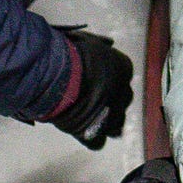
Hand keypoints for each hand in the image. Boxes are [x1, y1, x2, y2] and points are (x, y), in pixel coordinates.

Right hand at [46, 28, 132, 150]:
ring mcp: (112, 116)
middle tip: (90, 98)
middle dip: (109, 101)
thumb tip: (109, 44)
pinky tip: (82, 131)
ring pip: (116, 124)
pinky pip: (98, 142)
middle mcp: (124, 93)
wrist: (58, 77)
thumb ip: (99, 45)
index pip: (122, 77)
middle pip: (121, 101)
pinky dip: (91, 138)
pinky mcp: (96, 133)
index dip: (109, 81)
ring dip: (104, 121)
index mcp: (124, 69)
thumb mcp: (88, 41)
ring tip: (87, 117)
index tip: (95, 81)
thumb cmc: (71, 55)